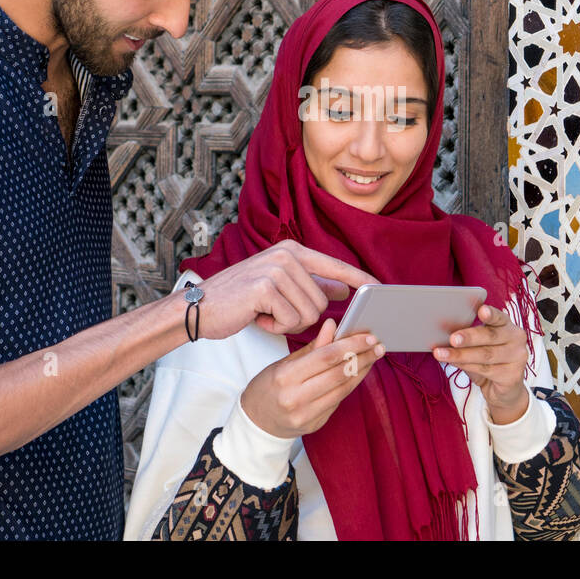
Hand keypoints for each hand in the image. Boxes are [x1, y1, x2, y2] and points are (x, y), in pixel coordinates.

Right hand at [192, 240, 378, 340]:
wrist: (200, 307)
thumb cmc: (240, 299)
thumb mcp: (278, 286)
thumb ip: (310, 284)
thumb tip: (342, 289)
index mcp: (292, 251)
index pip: (335, 264)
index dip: (359, 278)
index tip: (379, 286)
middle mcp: (286, 255)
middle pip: (322, 300)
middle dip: (301, 316)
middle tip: (274, 312)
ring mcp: (276, 269)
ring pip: (309, 313)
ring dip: (287, 323)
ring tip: (265, 313)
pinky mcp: (265, 287)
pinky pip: (290, 320)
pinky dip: (275, 327)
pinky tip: (257, 317)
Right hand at [240, 318, 384, 437]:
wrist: (256, 422)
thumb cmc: (268, 387)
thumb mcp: (283, 363)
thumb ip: (312, 347)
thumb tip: (333, 325)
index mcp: (285, 377)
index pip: (325, 357)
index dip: (350, 345)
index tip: (368, 337)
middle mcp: (295, 398)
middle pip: (338, 374)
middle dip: (362, 358)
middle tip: (378, 346)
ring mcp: (306, 415)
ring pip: (343, 389)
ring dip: (362, 372)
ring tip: (373, 357)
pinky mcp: (314, 425)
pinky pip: (338, 401)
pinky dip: (351, 385)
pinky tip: (360, 372)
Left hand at [432, 304, 529, 423]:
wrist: (503, 390)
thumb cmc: (488, 362)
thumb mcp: (479, 346)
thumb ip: (469, 339)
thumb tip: (445, 335)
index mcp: (507, 325)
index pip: (499, 317)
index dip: (491, 314)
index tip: (481, 310)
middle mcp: (516, 339)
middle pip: (491, 336)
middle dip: (469, 337)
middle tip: (452, 339)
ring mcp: (517, 357)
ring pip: (485, 355)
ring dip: (461, 355)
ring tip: (441, 354)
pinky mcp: (512, 375)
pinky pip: (485, 370)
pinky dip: (466, 366)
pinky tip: (453, 363)